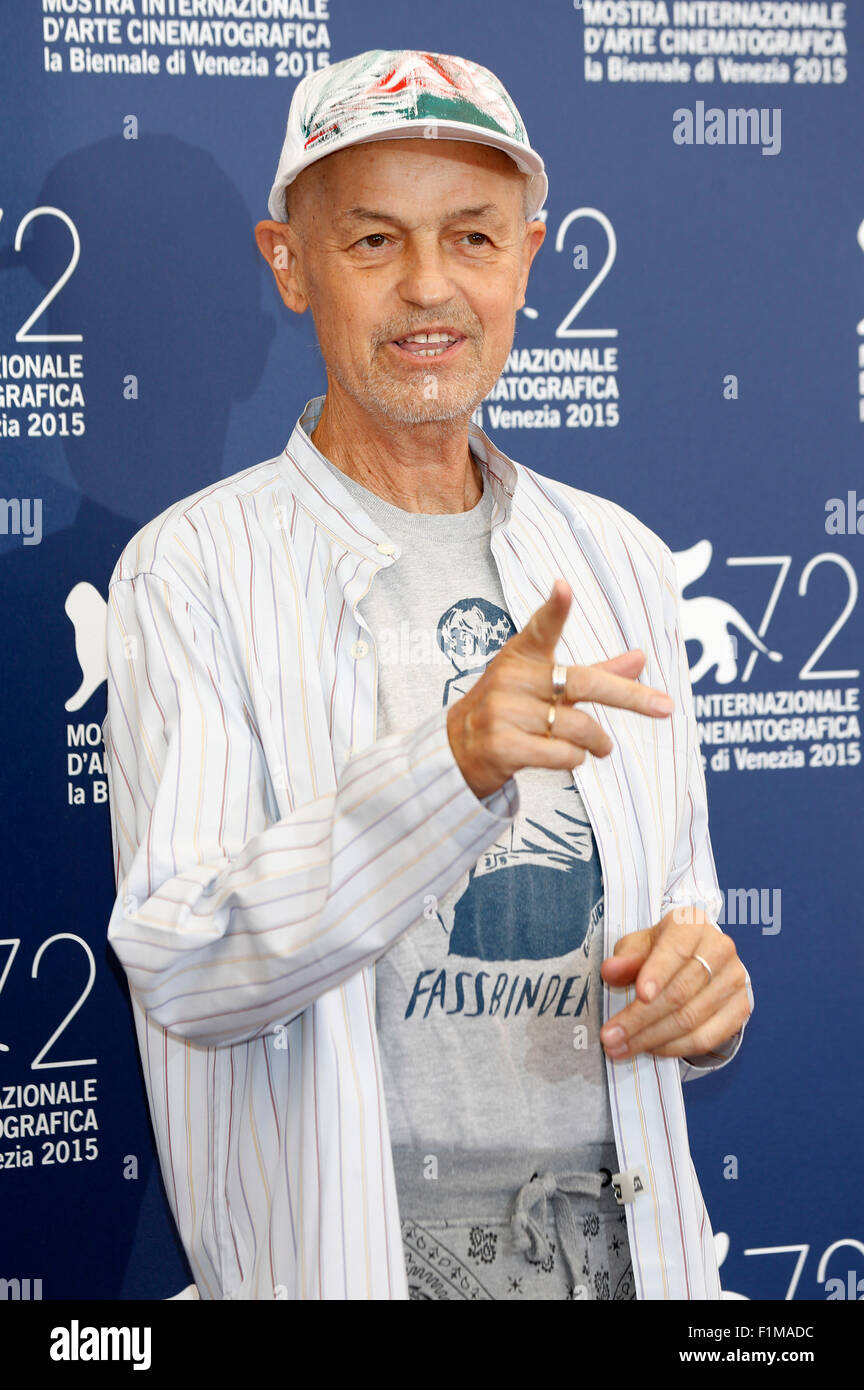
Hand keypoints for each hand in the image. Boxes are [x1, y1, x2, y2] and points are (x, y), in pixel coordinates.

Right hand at [446, 578, 674, 799]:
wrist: (457, 750)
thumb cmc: (512, 708)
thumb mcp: (547, 684)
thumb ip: (596, 672)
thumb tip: (641, 658)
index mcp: (522, 655)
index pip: (540, 627)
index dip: (554, 609)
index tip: (564, 586)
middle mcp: (511, 679)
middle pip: (584, 682)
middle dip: (630, 696)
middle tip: (666, 707)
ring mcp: (503, 712)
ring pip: (578, 727)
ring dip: (598, 741)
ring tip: (600, 746)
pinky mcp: (501, 746)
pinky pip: (562, 754)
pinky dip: (576, 759)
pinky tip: (571, 757)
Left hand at [599, 907, 751, 1060]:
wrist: (696, 960)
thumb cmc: (660, 952)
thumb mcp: (638, 946)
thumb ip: (625, 958)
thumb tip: (610, 970)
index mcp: (692, 924)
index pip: (676, 950)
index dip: (658, 973)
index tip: (640, 995)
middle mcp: (720, 949)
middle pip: (680, 991)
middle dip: (640, 1018)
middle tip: (610, 1037)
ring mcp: (735, 979)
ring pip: (691, 1019)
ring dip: (652, 1038)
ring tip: (622, 1048)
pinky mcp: (741, 1008)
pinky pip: (706, 1038)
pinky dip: (675, 1048)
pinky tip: (651, 1049)